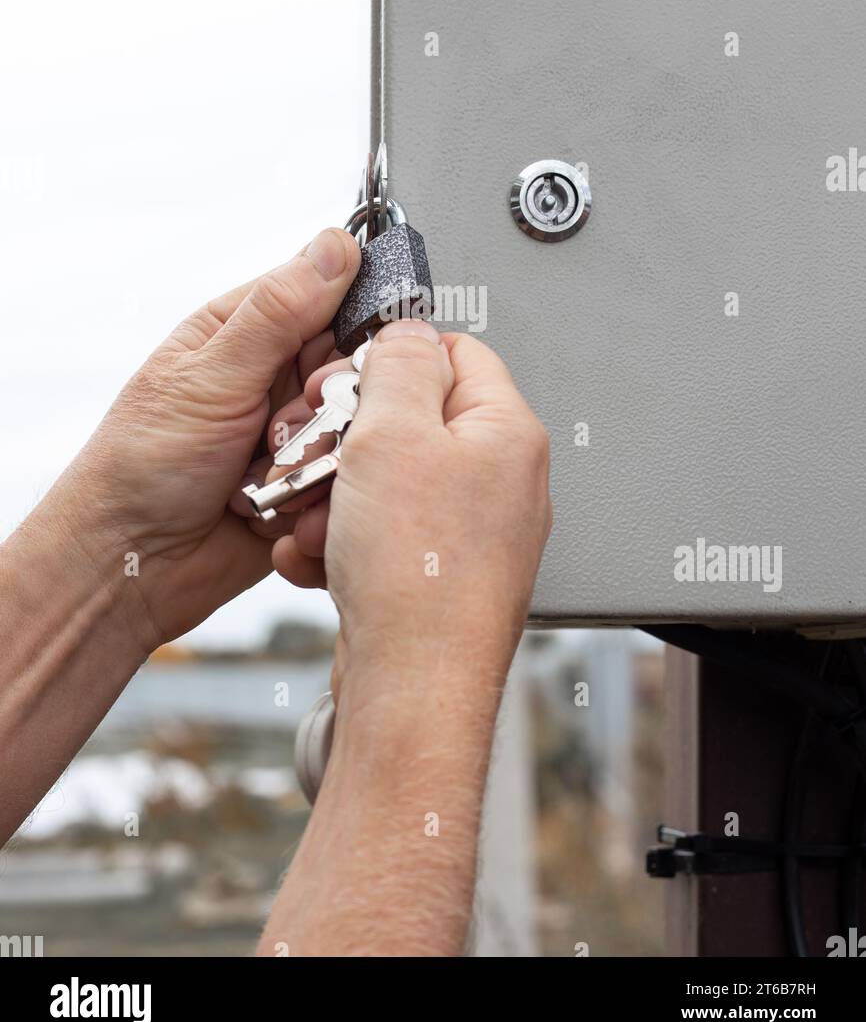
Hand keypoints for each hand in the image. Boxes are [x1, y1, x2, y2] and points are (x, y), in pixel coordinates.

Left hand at [36, 228, 359, 647]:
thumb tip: (334, 245)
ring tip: (264, 482)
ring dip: (317, 463)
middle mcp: (276, 378)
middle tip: (283, 432)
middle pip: (356, 369)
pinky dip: (320, 504)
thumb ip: (279, 312)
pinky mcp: (310, 489)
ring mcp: (296, 434)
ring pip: (360, 431)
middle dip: (328, 408)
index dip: (351, 329)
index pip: (333, 300)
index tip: (343, 362)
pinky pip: (352, 485)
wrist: (130, 566)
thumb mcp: (211, 376)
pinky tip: (280, 514)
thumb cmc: (140, 465)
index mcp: (248, 332)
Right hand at [269, 320, 552, 695]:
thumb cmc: (417, 574)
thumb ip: (398, 364)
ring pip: (387, 484)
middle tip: (320, 454)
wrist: (411, 690)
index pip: (456, 353)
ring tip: (317, 524)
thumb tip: (407, 331)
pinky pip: (382, 537)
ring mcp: (471, 533)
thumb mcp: (393, 433)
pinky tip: (319, 562)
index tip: (348, 379)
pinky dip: (342, 545)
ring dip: (336, 498)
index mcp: (506, 433)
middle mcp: (500, 481)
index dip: (392, 358)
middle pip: (411, 422)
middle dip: (350, 440)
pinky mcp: (438, 577)